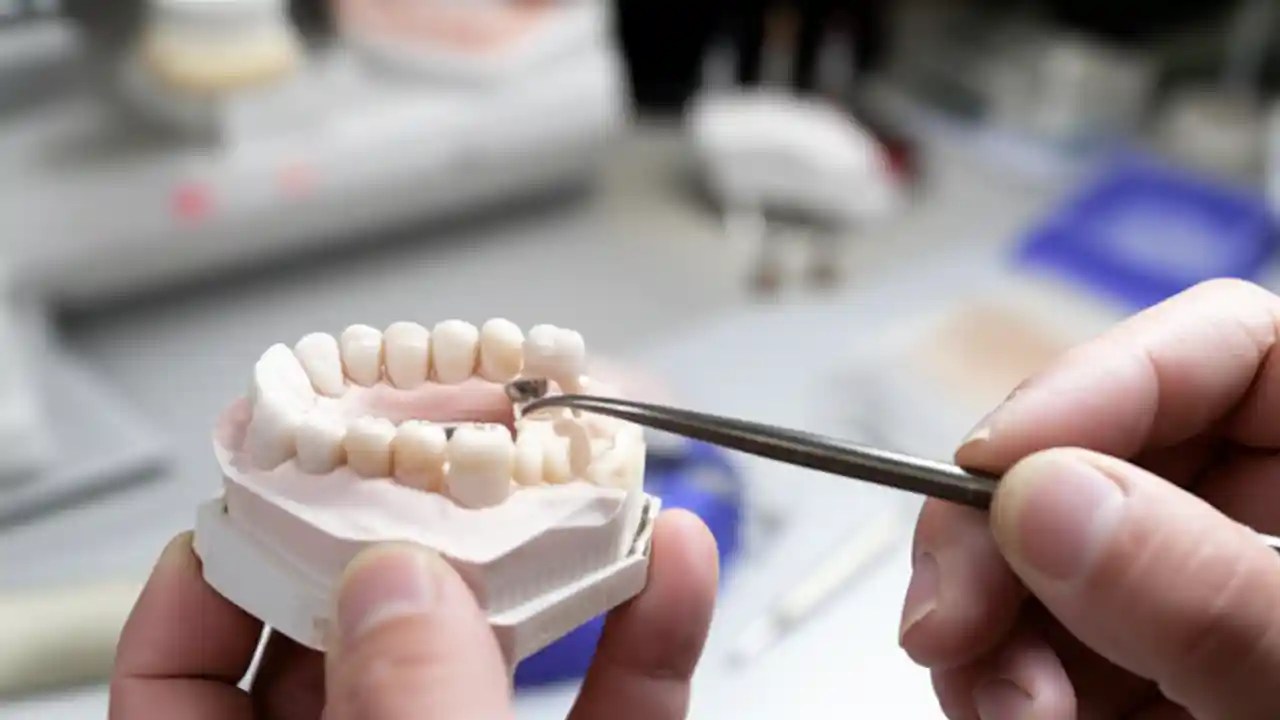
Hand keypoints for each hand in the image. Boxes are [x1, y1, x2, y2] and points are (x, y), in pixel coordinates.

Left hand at [108, 511, 716, 718]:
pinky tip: (671, 567)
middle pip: (357, 648)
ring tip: (573, 476)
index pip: (181, 691)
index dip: (204, 585)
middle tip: (441, 451)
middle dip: (408, 538)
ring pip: (496, 666)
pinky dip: (648, 639)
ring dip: (548, 566)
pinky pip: (612, 714)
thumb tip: (398, 588)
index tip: (258, 497)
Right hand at [900, 279, 1279, 719]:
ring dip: (997, 628)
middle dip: (1005, 536)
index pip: (1224, 349)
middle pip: (1102, 457)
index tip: (991, 470)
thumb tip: (1047, 498)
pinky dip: (1014, 682)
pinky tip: (1023, 717)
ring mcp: (1206, 596)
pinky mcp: (1159, 672)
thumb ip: (1215, 597)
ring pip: (1050, 556)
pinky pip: (1053, 645)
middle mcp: (1272, 518)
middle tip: (950, 621)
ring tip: (1007, 709)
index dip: (1094, 388)